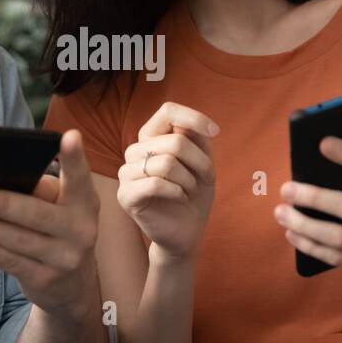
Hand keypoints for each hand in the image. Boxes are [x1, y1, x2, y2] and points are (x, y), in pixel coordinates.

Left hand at [0, 129, 101, 319]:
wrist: (72, 285)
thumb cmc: (57, 230)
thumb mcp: (60, 208)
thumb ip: (40, 192)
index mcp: (84, 202)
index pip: (79, 177)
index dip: (75, 157)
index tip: (69, 136)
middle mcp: (81, 229)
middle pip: (36, 213)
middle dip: (1, 203)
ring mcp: (65, 258)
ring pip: (17, 239)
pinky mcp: (45, 279)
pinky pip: (9, 261)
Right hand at [117, 102, 217, 265]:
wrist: (187, 232)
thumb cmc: (193, 194)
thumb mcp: (202, 161)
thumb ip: (195, 137)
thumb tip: (195, 125)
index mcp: (151, 138)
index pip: (167, 111)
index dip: (194, 118)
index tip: (215, 133)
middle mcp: (134, 151)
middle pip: (174, 142)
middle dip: (200, 162)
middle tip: (205, 179)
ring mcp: (126, 173)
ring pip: (166, 163)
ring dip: (189, 180)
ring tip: (190, 191)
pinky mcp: (126, 195)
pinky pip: (155, 183)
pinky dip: (177, 191)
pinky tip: (180, 198)